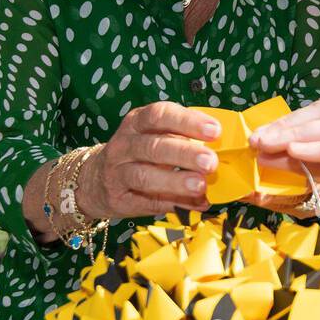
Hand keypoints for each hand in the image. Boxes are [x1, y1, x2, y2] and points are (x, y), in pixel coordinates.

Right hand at [77, 102, 219, 219]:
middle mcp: (124, 144)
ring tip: (201, 185)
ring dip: (175, 181)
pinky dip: (172, 203)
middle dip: (185, 153)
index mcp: (137, 122)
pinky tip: (193, 204)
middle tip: (211, 162)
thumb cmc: (138, 155)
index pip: (160, 115)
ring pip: (145, 175)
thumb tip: (225, 151)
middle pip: (154, 146)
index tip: (215, 130)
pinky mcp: (118, 198)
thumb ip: (184, 140)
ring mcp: (117, 172)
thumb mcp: (154, 138)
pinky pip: (146, 201)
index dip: (188, 121)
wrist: (94, 180)